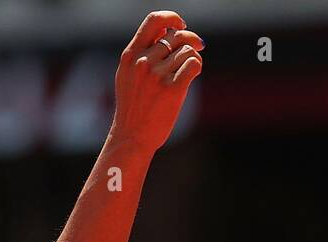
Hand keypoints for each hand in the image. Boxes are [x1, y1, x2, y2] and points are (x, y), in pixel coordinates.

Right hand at [110, 11, 203, 153]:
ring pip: (187, 50)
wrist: (132, 137)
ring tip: (190, 69)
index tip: (181, 24)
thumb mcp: (128, 75)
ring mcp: (157, 75)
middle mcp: (143, 62)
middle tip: (198, 46)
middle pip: (176, 36)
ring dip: (194, 57)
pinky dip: (197, 66)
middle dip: (191, 39)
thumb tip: (169, 31)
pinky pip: (193, 64)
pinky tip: (193, 73)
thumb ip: (143, 53)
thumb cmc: (133, 107)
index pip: (154, 20)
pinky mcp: (172, 89)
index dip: (172, 18)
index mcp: (130, 55)